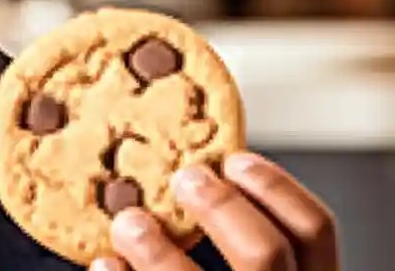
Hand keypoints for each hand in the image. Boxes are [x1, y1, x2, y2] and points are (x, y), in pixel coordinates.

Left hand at [89, 152, 338, 270]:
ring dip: (158, 247)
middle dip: (221, 207)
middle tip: (182, 178)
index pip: (313, 235)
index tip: (232, 159)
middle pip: (266, 254)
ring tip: (128, 223)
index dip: (274, 188)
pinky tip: (104, 265)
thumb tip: (200, 186)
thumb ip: (244, 253)